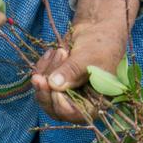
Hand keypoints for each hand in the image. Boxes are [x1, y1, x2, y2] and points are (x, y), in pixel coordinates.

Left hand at [31, 0, 138, 122]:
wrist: (97, 27)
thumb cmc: (103, 43)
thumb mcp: (89, 57)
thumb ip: (72, 71)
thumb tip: (54, 85)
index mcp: (96, 102)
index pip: (76, 115)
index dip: (62, 106)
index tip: (55, 91)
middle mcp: (80, 101)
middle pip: (55, 108)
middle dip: (46, 92)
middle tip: (39, 77)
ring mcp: (66, 91)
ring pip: (45, 95)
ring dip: (45, 74)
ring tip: (58, 52)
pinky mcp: (54, 80)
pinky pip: (41, 81)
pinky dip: (42, 67)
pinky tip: (50, 52)